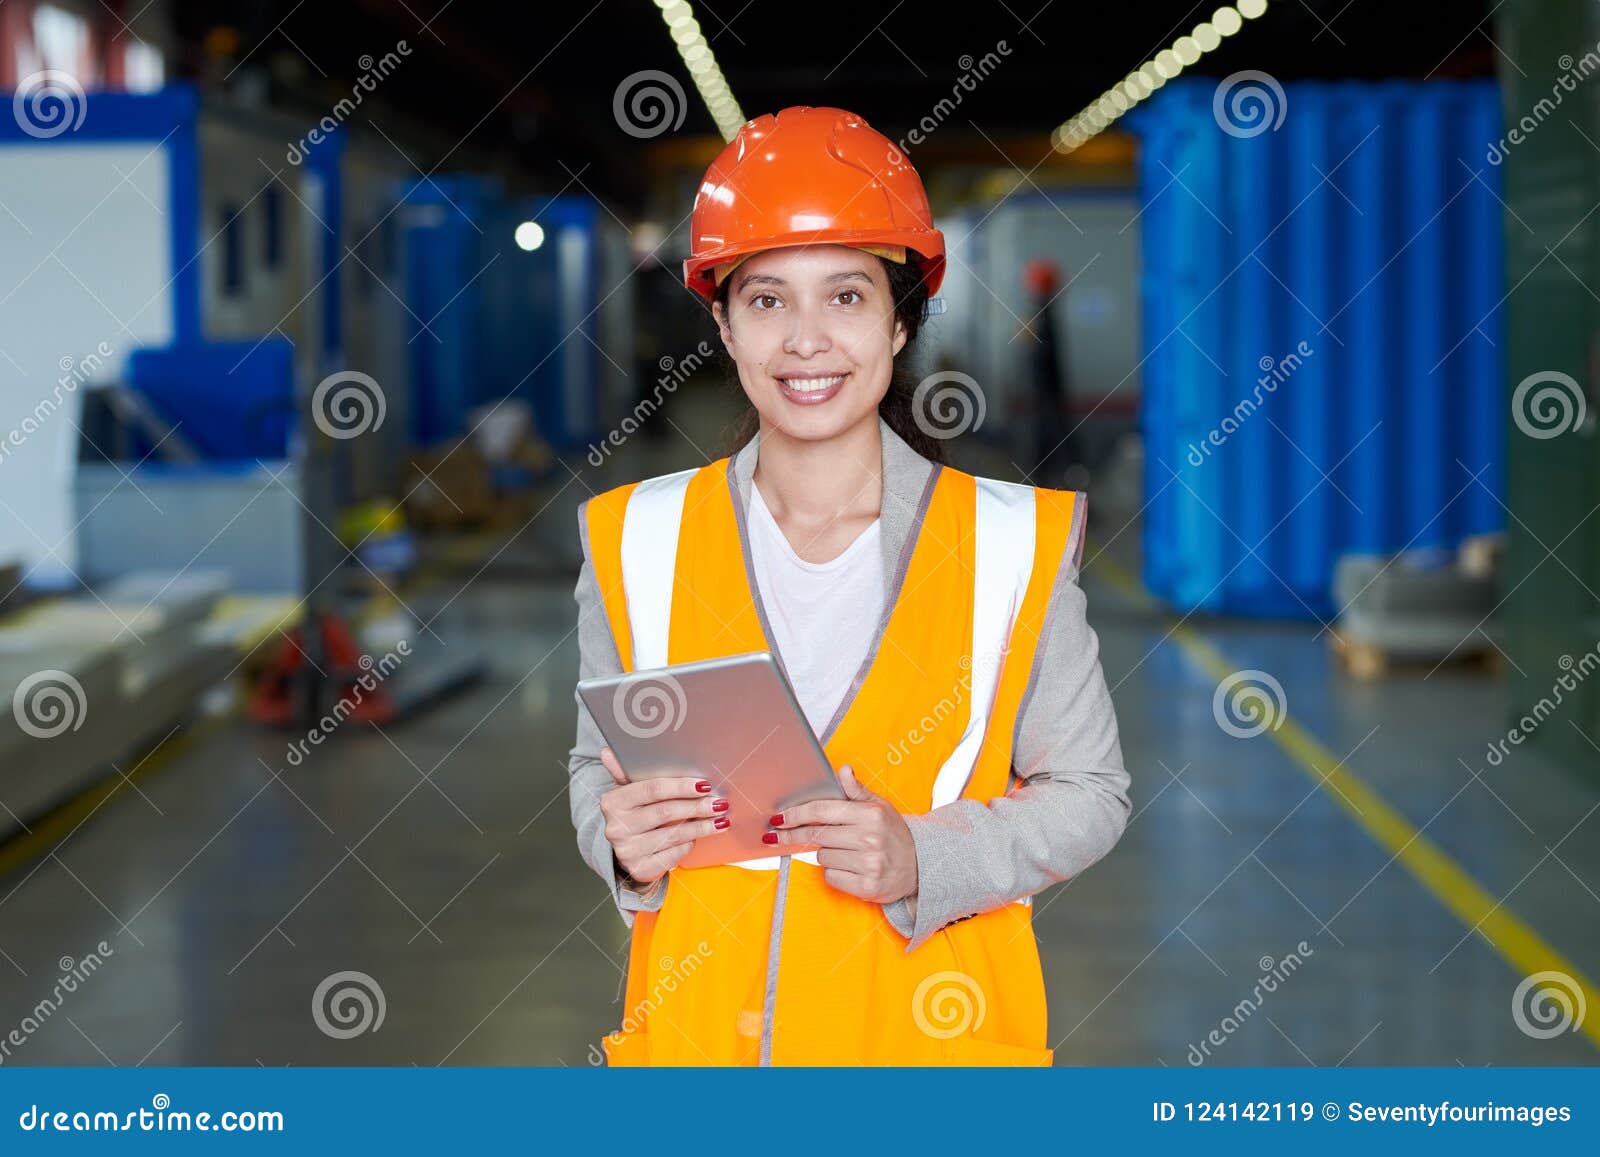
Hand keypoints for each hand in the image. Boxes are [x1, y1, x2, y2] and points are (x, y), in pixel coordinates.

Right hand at [598, 746, 730, 884]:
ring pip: (674, 835)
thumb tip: (607, 752)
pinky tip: (698, 837)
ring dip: (701, 827)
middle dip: (697, 807)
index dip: (681, 787)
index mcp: (613, 802)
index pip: (652, 790)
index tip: (705, 785)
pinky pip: (673, 855)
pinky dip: (688, 845)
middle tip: (719, 803)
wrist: (622, 855)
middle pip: (666, 812)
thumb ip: (624, 772)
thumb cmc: (633, 815)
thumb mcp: (627, 792)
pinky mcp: (640, 869)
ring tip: (721, 820)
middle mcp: (617, 827)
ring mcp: (627, 851)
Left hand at [764, 765, 916, 903]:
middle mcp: (870, 838)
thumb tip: (843, 770)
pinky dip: (835, 873)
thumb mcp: (880, 807)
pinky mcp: (867, 887)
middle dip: (796, 835)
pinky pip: (831, 877)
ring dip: (826, 854)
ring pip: (822, 857)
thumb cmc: (894, 833)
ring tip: (846, 852)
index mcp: (870, 815)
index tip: (779, 818)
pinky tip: (850, 868)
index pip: (823, 811)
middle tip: (777, 835)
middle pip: (817, 835)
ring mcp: (869, 864)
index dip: (797, 814)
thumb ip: (857, 791)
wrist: (921, 866)